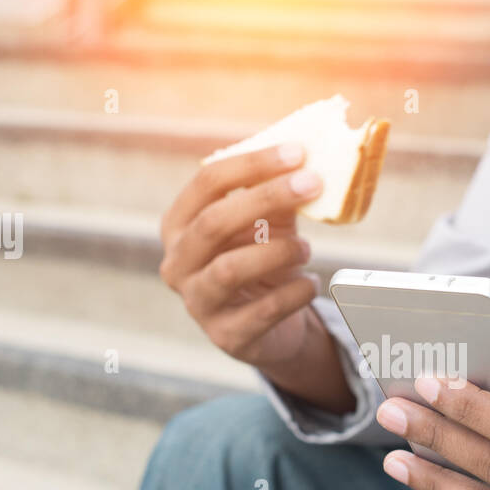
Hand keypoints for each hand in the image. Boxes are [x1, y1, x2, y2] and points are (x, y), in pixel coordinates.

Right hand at [159, 143, 322, 369]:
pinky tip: (311, 283)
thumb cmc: (261, 259)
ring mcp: (197, 303)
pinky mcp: (226, 337)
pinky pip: (264, 310)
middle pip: (214, 222)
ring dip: (278, 251)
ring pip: (230, 269)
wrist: (268, 326)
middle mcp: (177, 263)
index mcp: (179, 225)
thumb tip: (307, 158)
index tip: (298, 153)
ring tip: (307, 249)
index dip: (252, 164)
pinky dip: (296, 292)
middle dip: (266, 198)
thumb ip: (275, 193)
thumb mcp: (265, 222)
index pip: (207, 183)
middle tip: (312, 185)